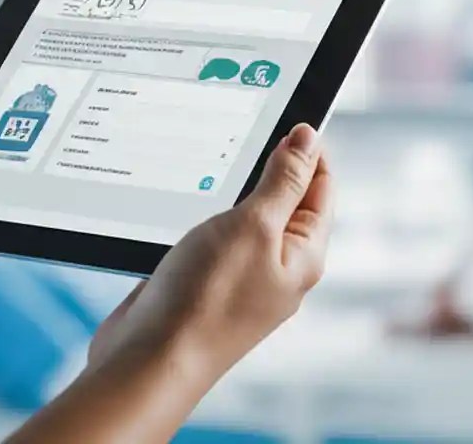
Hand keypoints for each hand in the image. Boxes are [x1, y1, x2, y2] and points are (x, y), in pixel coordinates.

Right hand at [88, 123, 332, 382]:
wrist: (151, 358)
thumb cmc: (207, 299)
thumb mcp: (254, 225)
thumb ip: (282, 181)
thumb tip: (308, 139)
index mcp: (303, 254)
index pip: (321, 188)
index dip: (310, 148)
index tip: (290, 115)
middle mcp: (276, 266)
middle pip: (286, 201)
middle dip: (273, 162)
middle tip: (251, 124)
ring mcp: (239, 276)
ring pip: (246, 217)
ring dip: (235, 186)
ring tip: (219, 154)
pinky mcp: (203, 281)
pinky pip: (214, 236)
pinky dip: (206, 211)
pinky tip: (188, 197)